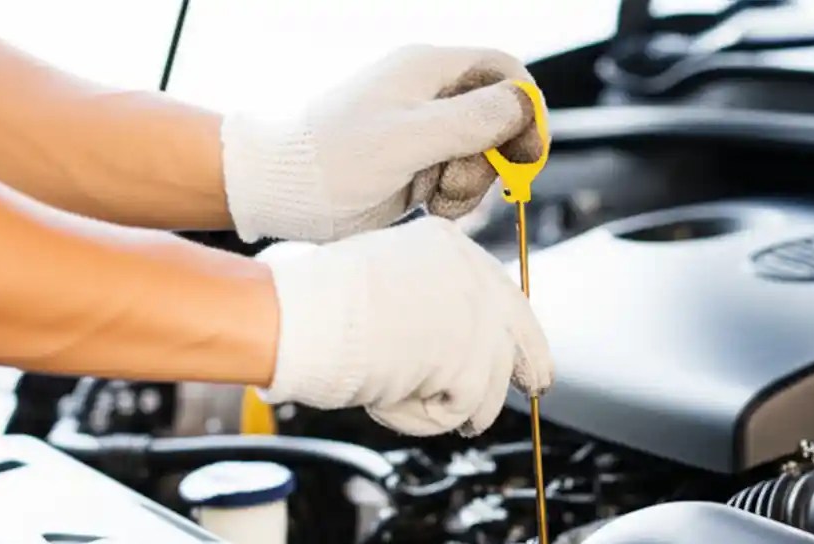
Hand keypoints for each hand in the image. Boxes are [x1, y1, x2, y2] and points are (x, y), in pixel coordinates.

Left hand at [222, 45, 544, 243]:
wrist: (287, 192)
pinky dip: (454, 197)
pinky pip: (460, 178)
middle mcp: (431, 95)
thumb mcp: (411, 137)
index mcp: (429, 69)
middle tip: (465, 180)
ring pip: (483, 155)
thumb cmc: (337, 158)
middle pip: (499, 119)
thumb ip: (472, 120)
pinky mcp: (419, 166)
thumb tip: (525, 105)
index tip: (526, 152)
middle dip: (494, 157)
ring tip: (435, 195)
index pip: (505, 71)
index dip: (526, 109)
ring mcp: (425, 132)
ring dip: (472, 183)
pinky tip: (426, 204)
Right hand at [255, 216, 551, 436]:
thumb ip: (428, 301)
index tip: (524, 358)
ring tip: (399, 395)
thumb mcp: (386, 280)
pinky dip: (424, 418)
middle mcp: (472, 276)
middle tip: (532, 389)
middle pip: (521, 337)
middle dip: (526, 370)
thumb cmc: (317, 304)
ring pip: (488, 386)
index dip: (516, 334)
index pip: (503, 296)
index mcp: (450, 247)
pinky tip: (389, 398)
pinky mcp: (467, 361)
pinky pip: (460, 409)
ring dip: (451, 404)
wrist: (300, 319)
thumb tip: (454, 341)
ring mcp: (475, 319)